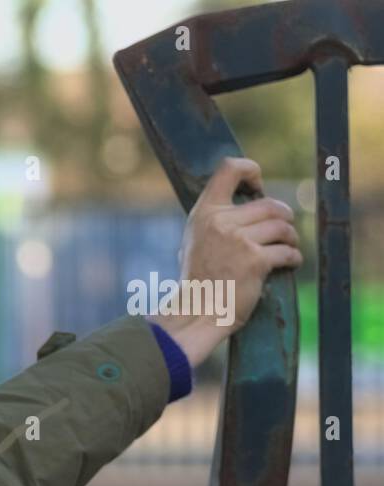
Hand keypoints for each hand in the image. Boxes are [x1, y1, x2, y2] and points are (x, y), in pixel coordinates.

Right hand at [156, 157, 302, 366]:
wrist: (197, 312)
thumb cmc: (198, 280)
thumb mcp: (196, 240)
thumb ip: (216, 221)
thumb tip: (247, 206)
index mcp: (204, 213)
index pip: (229, 170)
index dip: (250, 170)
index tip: (257, 185)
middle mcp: (221, 222)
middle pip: (270, 204)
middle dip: (283, 217)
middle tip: (282, 230)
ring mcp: (239, 241)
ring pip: (282, 226)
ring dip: (290, 238)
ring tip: (286, 247)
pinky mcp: (255, 261)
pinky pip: (287, 251)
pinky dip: (293, 258)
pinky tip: (288, 264)